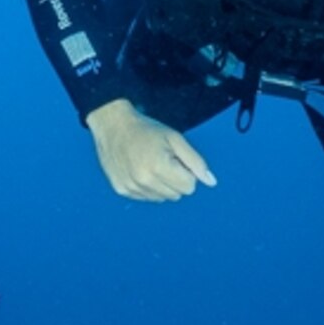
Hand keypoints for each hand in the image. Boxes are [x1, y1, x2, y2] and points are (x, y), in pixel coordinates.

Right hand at [85, 97, 216, 202]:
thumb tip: (211, 182)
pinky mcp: (122, 190)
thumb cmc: (147, 130)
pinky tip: (139, 169)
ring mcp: (131, 187)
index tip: (175, 158)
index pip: (190, 187)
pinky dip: (147, 187)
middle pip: (177, 195)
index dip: (186, 172)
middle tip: (163, 160)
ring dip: (161, 185)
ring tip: (150, 164)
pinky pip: (146, 198)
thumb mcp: (175, 139)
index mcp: (159, 167)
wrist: (112, 126)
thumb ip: (196, 162)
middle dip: (175, 179)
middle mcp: (144, 181)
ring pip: (162, 198)